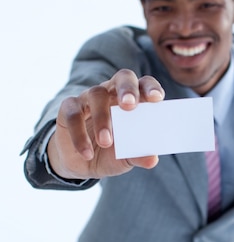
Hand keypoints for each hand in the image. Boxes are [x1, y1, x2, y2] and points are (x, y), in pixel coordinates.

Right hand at [47, 69, 164, 179]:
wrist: (81, 164)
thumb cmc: (111, 153)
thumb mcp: (126, 157)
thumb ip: (139, 155)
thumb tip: (152, 159)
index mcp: (133, 100)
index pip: (145, 85)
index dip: (151, 88)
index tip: (157, 99)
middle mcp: (113, 92)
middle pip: (123, 77)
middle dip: (127, 89)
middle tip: (129, 105)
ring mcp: (89, 98)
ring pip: (96, 94)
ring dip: (102, 118)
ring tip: (106, 143)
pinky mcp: (69, 108)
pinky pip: (73, 114)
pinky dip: (79, 135)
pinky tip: (87, 153)